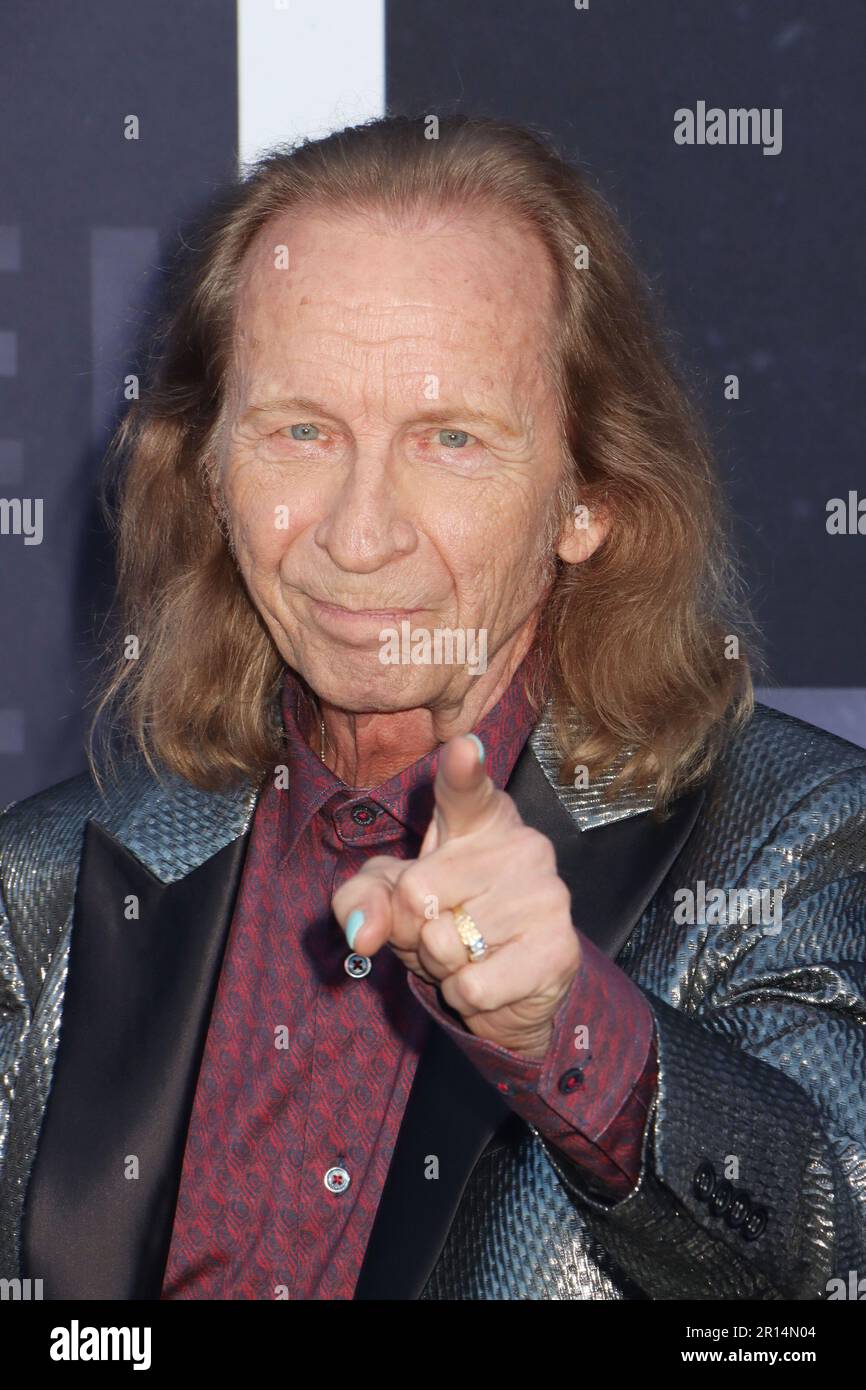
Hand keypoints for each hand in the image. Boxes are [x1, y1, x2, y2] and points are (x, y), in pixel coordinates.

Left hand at [331, 734, 581, 1060]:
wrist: (509, 985)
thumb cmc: (444, 918)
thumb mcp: (387, 900)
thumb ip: (360, 900)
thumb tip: (362, 935)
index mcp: (480, 817)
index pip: (465, 788)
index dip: (462, 769)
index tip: (462, 747)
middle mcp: (522, 845)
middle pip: (417, 891)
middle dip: (411, 928)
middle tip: (440, 927)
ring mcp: (547, 895)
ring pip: (444, 943)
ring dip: (441, 965)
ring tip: (467, 953)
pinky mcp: (559, 948)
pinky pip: (474, 985)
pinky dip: (465, 995)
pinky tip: (489, 980)